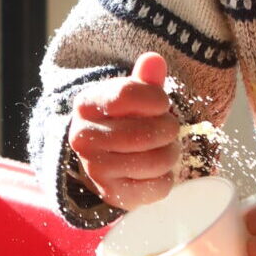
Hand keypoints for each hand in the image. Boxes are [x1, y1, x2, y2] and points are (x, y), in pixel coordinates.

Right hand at [67, 52, 180, 210]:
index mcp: (86, 105)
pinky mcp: (113, 195)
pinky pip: (158, 187)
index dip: (155, 99)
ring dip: (171, 153)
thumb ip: (144, 78)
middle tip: (168, 128)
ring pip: (155, 161)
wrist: (100, 157)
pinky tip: (156, 169)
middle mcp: (84, 138)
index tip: (161, 104)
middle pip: (144, 132)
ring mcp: (96, 170)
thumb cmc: (120, 120)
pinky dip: (166, 177)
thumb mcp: (129, 96)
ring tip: (165, 147)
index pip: (127, 95)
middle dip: (168, 128)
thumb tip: (154, 60)